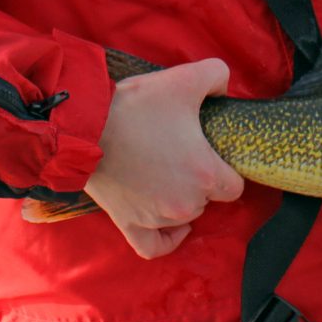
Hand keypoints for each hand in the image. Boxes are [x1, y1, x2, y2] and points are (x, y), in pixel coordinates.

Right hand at [83, 58, 245, 258]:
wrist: (86, 127)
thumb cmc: (136, 106)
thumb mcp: (183, 79)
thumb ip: (217, 75)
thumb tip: (224, 88)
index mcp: (205, 174)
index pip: (235, 187)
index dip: (226, 169)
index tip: (212, 153)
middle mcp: (186, 203)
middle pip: (209, 199)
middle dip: (201, 179)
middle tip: (182, 152)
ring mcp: (157, 218)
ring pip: (185, 216)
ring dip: (181, 198)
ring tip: (166, 170)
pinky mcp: (131, 225)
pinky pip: (155, 246)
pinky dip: (168, 238)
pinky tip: (173, 224)